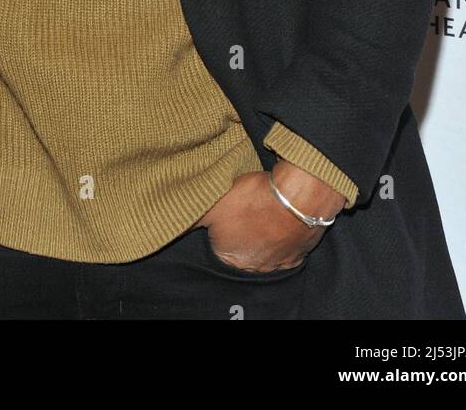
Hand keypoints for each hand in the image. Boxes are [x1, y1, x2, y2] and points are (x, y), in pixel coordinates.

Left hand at [189, 161, 343, 271]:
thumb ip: (189, 217)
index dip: (219, 222)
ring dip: (263, 229)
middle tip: (244, 205)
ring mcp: (279, 262)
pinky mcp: (299, 252)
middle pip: (242, 245)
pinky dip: (284, 230)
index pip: (217, 243)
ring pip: (265, 245)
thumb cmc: (252, 201)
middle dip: (241, 228)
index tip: (225, 207)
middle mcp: (254, 267)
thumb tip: (166, 223)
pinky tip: (281, 215)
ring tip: (263, 207)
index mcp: (229, 259)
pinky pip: (287, 243)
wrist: (296, 197)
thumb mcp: (210, 205)